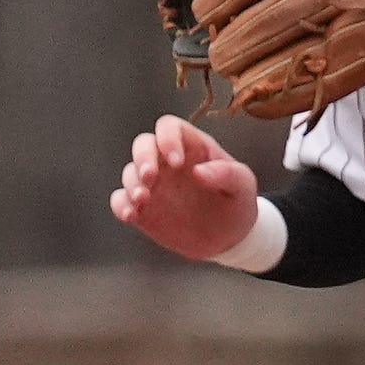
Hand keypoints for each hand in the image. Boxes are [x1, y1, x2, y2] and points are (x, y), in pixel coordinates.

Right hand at [108, 114, 257, 260]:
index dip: (167, 138)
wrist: (230, 238)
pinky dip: (121, 205)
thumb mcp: (243, 185)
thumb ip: (227, 174)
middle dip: (142, 157)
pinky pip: (121, 200)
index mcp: (192, 147)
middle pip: (143, 144)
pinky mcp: (144, 209)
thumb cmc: (238, 202)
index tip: (177, 163)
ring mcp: (154, 185)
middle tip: (150, 177)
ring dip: (132, 184)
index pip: (169, 127)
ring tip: (143, 199)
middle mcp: (167, 162)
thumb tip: (199, 171)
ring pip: (130, 172)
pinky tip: (131, 215)